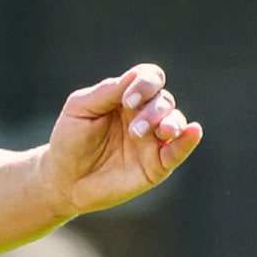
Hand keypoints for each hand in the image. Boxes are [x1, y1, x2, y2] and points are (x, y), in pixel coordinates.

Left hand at [44, 63, 201, 218]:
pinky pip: (179, 150)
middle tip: (134, 130)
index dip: (145, 83)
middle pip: (163, 100)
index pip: (150, 78)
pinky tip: (194, 131)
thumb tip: (134, 76)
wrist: (63, 180)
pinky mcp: (157, 165)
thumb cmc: (69, 140)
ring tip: (159, 132)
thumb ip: (106, 92)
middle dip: (153, 111)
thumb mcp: (80, 109)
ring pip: (175, 121)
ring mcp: (153, 140)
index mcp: (127, 97)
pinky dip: (188, 140)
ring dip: (170, 123)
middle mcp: (145, 115)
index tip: (128, 101)